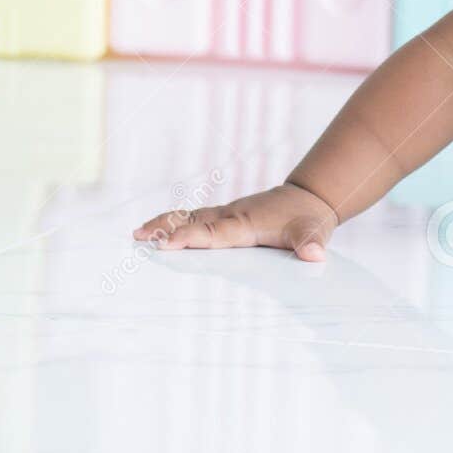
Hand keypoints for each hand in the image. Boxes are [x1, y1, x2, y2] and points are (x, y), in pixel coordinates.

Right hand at [132, 181, 339, 261]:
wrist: (309, 196)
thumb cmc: (309, 218)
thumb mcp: (315, 231)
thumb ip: (312, 243)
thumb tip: (315, 255)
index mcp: (247, 223)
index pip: (214, 233)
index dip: (190, 239)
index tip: (166, 244)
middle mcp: (232, 216)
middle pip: (193, 222)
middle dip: (166, 228)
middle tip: (138, 237)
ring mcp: (227, 215)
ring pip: (191, 218)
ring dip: (164, 224)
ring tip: (137, 234)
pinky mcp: (226, 217)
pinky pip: (196, 219)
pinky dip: (175, 223)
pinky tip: (158, 231)